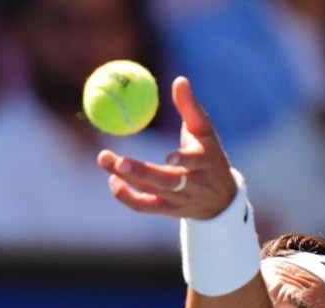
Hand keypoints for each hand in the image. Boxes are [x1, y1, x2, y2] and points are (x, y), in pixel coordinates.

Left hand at [97, 76, 236, 219]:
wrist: (219, 200)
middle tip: (116, 160)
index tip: (169, 156)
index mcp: (205, 161)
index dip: (183, 160)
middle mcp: (192, 184)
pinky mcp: (166, 210)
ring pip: (150, 192)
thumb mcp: (204, 132)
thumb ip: (190, 107)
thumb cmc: (210, 156)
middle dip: (140, 172)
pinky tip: (113, 179)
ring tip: (104, 158)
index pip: (195, 162)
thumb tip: (179, 79)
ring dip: (125, 178)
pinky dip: (125, 195)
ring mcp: (178, 200)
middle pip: (165, 182)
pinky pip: (143, 206)